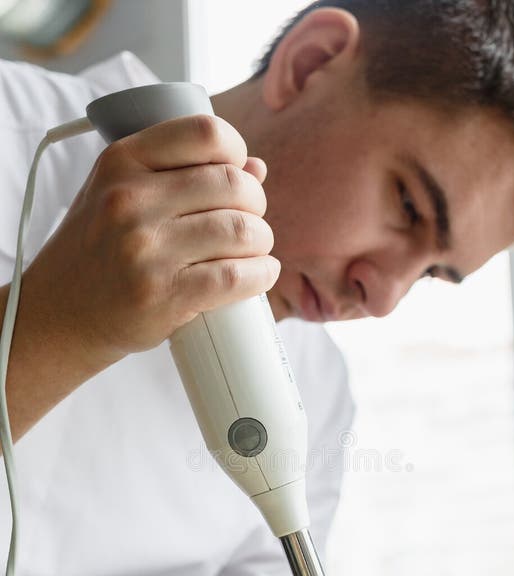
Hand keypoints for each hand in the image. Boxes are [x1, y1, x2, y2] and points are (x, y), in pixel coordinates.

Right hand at [22, 114, 279, 368]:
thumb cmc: (98, 250)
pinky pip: (234, 276)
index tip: (238, 171)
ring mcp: (146, 249)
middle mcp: (131, 200)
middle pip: (232, 184)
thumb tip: (256, 167)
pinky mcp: (163, 294)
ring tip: (255, 249)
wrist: (62, 312)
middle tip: (250, 220)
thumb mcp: (119, 193)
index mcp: (122, 161)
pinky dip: (261, 274)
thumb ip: (179, 173)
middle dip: (255, 203)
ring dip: (261, 241)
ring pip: (240, 230)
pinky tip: (261, 273)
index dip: (236, 150)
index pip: (206, 133)